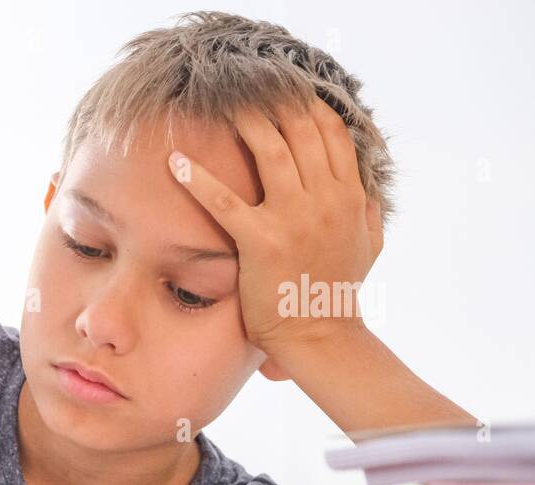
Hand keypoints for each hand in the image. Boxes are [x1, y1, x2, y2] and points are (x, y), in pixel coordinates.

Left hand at [169, 94, 383, 353]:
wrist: (320, 336)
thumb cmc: (337, 294)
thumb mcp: (368, 246)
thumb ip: (368, 211)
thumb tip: (368, 187)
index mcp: (350, 197)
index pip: (332, 135)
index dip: (309, 107)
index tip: (287, 92)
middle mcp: (326, 200)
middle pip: (302, 132)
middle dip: (276, 103)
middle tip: (249, 88)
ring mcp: (294, 218)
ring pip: (271, 152)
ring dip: (246, 122)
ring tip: (223, 106)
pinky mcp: (260, 240)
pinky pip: (223, 201)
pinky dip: (197, 179)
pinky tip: (175, 162)